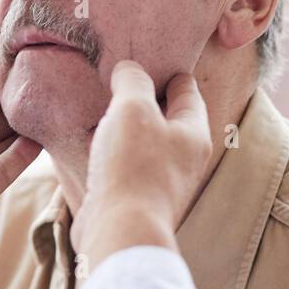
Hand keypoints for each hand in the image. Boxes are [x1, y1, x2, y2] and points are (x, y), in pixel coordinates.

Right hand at [71, 61, 211, 272]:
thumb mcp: (132, 108)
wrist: (119, 230)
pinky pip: (127, 166)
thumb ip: (132, 81)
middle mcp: (184, 160)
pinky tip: (94, 147)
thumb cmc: (133, 167)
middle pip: (168, 118)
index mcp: (194, 134)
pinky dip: (113, 153)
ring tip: (104, 111)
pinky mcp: (136, 200)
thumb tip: (128, 70)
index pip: (187, 90)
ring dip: (127, 129)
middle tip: (121, 82)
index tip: (148, 59)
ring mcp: (161, 183)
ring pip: (146, 144)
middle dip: (147, 101)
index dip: (168, 71)